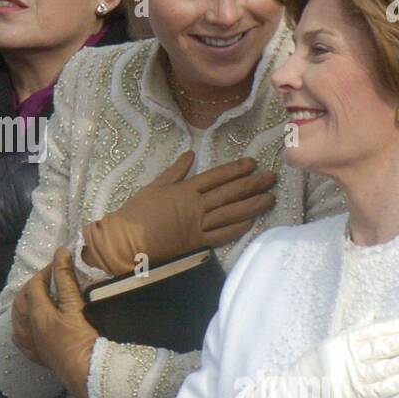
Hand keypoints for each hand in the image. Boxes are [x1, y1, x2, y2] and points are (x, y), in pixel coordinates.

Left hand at [15, 246, 100, 397]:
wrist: (88, 374)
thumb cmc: (83, 338)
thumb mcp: (75, 305)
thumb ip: (66, 278)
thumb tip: (60, 251)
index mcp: (37, 314)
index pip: (35, 285)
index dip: (46, 271)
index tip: (60, 263)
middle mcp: (29, 329)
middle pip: (22, 301)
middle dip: (32, 286)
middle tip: (49, 278)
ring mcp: (32, 345)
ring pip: (18, 320)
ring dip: (24, 305)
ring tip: (36, 298)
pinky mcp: (38, 358)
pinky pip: (21, 340)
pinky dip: (22, 328)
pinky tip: (27, 327)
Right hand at [82, 152, 274, 274]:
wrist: (127, 240)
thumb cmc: (136, 211)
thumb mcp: (154, 185)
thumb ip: (175, 170)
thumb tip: (190, 154)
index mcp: (185, 190)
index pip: (216, 176)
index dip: (236, 169)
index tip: (252, 163)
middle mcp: (196, 206)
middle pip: (230, 193)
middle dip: (253, 184)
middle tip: (271, 177)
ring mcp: (198, 225)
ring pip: (231, 213)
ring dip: (252, 205)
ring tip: (270, 198)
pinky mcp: (197, 243)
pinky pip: (222, 235)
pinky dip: (237, 228)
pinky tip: (251, 221)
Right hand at [236, 315, 398, 397]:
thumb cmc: (309, 370)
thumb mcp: (327, 344)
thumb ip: (352, 330)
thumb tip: (374, 314)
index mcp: (340, 341)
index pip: (374, 329)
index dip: (397, 325)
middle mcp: (345, 357)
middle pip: (383, 345)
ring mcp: (348, 377)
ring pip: (384, 366)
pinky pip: (377, 389)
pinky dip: (394, 383)